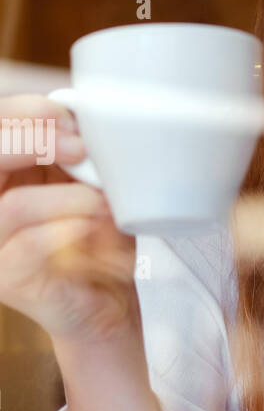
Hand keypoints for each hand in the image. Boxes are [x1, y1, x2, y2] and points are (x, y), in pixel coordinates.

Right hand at [0, 94, 138, 342]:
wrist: (107, 300)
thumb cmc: (96, 237)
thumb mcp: (86, 181)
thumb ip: (73, 148)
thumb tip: (74, 110)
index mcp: (3, 175)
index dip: (22, 112)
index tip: (67, 114)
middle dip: (32, 142)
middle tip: (79, 147)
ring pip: (11, 207)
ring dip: (65, 196)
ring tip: (103, 201)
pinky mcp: (7, 280)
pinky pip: (29, 247)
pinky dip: (68, 230)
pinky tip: (94, 226)